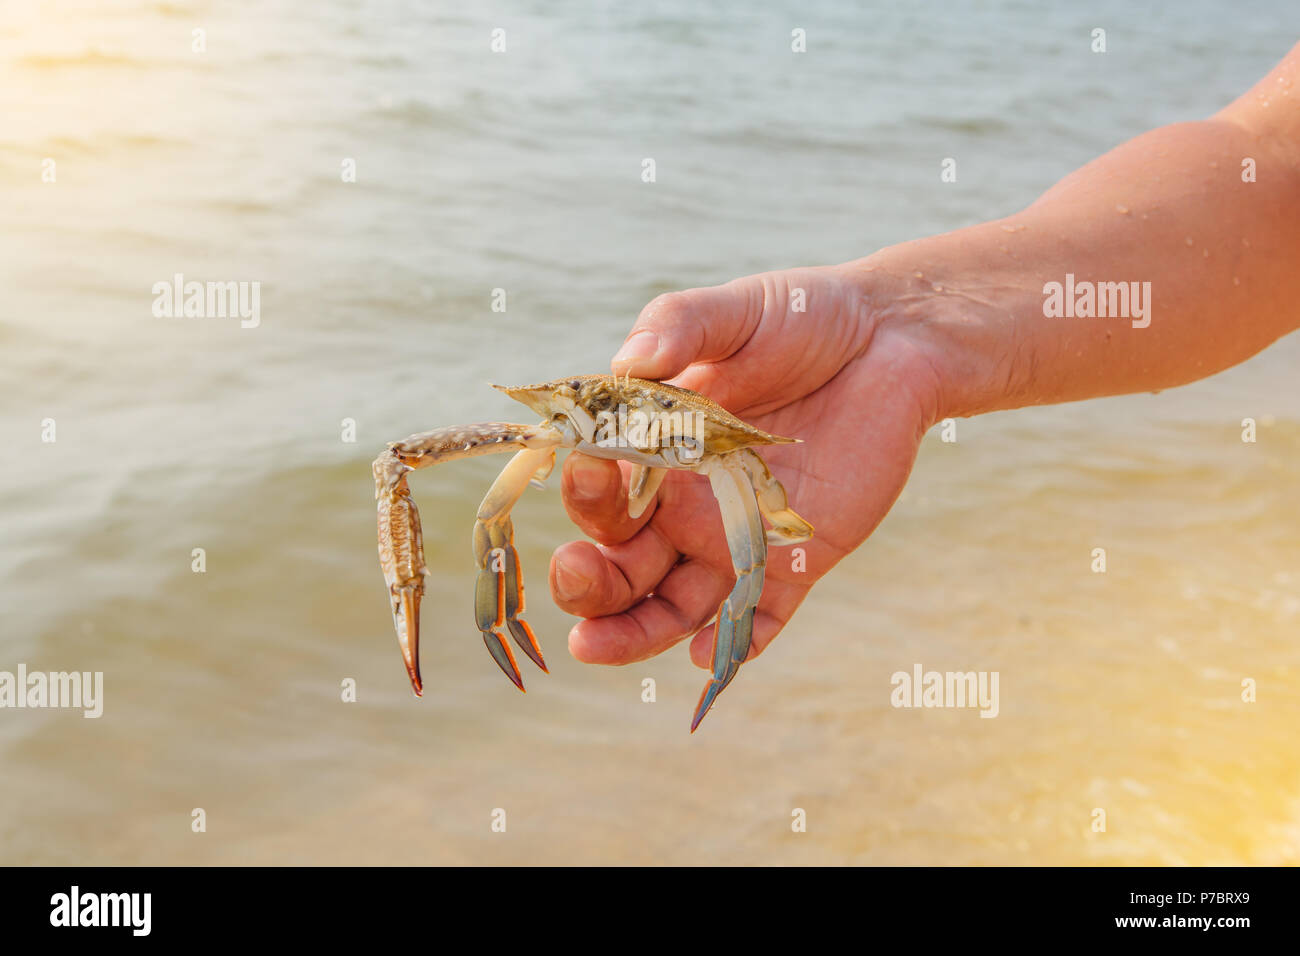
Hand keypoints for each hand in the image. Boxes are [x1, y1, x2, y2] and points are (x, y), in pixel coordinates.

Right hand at [546, 262, 942, 669]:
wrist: (891, 339)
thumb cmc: (798, 319)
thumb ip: (677, 327)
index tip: (589, 471)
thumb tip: (630, 358)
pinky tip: (708, 656)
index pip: (602, 491)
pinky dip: (734, 644)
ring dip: (633, 632)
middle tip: (573, 578)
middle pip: (621, 566)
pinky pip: (759, 615)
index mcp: (654, 452)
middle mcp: (684, 506)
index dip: (586, 491)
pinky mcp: (796, 559)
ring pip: (673, 606)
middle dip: (589, 581)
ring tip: (595, 646)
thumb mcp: (732, 313)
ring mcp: (736, 538)